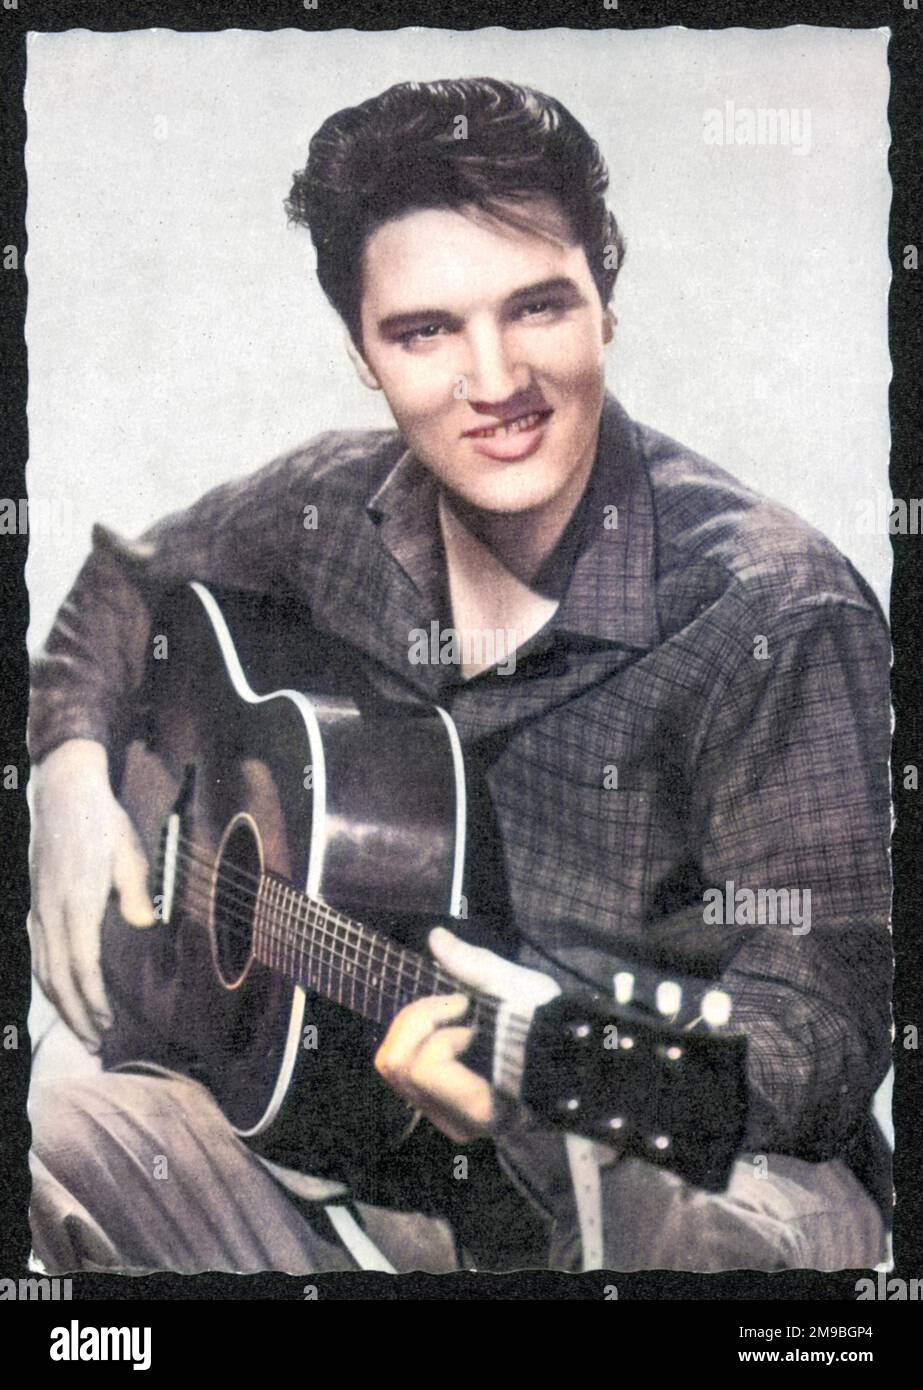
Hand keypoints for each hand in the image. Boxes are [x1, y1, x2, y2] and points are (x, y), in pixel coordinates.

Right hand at [29, 738, 156, 1048]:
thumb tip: (145, 926)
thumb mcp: (129, 851)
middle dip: (75, 1016)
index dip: (92, 1001)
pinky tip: (61, 994)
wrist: (64, 793)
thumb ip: (134, 891)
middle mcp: (51, 912)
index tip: (107, 1024)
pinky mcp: (35, 905)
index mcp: (75, 902)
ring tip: (81, 1029)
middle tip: (95, 1044)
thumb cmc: (102, 823)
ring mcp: (38, 909)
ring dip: (60, 1005)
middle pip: (58, 978)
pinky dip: (48, 982)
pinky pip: (37, 954)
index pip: (82, 966)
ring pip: (42, 970)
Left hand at [373, 926, 560, 1142]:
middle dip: (417, 1021)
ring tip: (452, 1016)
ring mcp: (444, 1119)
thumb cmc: (549, 1028)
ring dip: (416, 1029)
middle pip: (396, 1065)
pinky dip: (415, 1041)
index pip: (425, 1067)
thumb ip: (475, 966)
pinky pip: (401, 1071)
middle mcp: (457, 1123)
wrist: (574, 1058)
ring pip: (391, 1068)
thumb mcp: (520, 990)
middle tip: (454, 1004)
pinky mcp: (438, 1109)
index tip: (469, 1005)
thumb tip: (435, 938)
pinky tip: (449, 1029)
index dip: (438, 1024)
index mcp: (480, 1105)